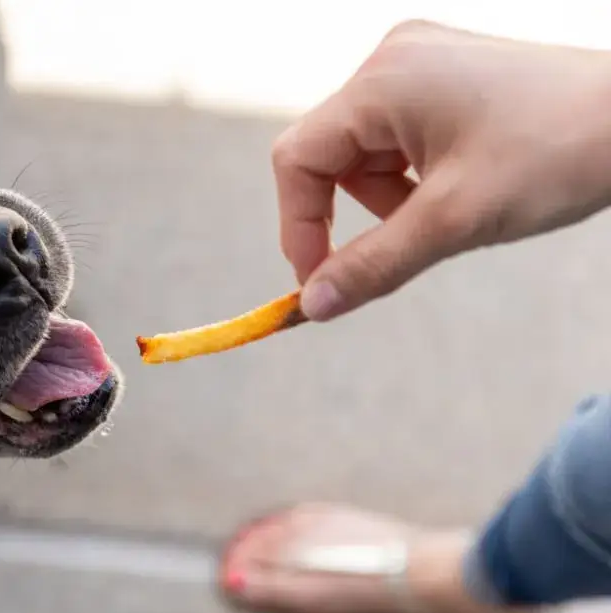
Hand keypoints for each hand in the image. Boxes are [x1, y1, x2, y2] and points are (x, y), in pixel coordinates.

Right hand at [273, 20, 610, 320]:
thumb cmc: (559, 154)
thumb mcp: (454, 222)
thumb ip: (373, 265)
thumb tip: (311, 307)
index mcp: (381, 82)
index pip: (298, 159)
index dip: (298, 226)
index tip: (321, 282)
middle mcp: (390, 60)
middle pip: (329, 155)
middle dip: (360, 210)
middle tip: (411, 241)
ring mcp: (418, 62)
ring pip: (364, 151)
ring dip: (390, 196)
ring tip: (452, 206)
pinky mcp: (444, 74)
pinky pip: (397, 135)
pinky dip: (414, 175)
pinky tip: (463, 182)